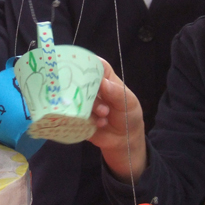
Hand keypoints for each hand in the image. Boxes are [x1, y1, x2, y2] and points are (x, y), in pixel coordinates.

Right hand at [88, 58, 146, 183]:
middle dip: (87, 89)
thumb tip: (103, 83)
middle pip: (81, 81)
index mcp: (105, 79)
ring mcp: (83, 103)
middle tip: (98, 100)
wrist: (123, 141)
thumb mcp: (129, 102)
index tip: (82, 67)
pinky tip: (99, 124)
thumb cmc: (128, 116)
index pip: (95, 65)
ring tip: (104, 115)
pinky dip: (87, 119)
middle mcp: (91, 89)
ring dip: (91, 107)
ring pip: (77, 98)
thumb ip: (117, 93)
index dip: (87, 63)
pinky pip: (75, 114)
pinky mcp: (78, 117)